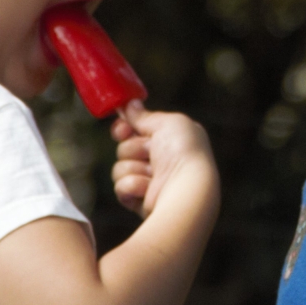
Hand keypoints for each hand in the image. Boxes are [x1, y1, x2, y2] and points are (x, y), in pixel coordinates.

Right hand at [110, 101, 214, 218]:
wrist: (186, 189)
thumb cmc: (183, 153)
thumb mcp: (167, 122)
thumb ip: (145, 116)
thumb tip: (130, 104)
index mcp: (171, 140)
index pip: (137, 130)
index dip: (125, 128)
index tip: (123, 129)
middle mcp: (161, 160)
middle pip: (125, 147)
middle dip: (133, 148)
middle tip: (148, 151)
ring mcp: (150, 181)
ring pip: (120, 167)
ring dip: (134, 167)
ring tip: (153, 173)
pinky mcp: (140, 200)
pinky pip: (121, 187)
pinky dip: (133, 185)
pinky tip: (149, 188)